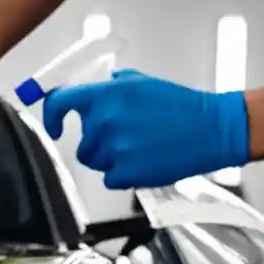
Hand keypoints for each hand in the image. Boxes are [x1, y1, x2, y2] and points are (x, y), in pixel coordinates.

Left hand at [43, 70, 249, 188]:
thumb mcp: (145, 83)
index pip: (60, 102)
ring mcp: (114, 148)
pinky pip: (110, 180)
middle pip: (82, 144)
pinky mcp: (126, 173)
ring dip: (111, 160)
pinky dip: (125, 176)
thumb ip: (114, 86)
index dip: (51, 117)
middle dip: (100, 145)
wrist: (212, 130)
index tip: (54, 128)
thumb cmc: (182, 107)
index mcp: (107, 95)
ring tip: (141, 149)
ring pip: (95, 163)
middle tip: (130, 139)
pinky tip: (146, 162)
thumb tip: (98, 86)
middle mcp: (106, 120)